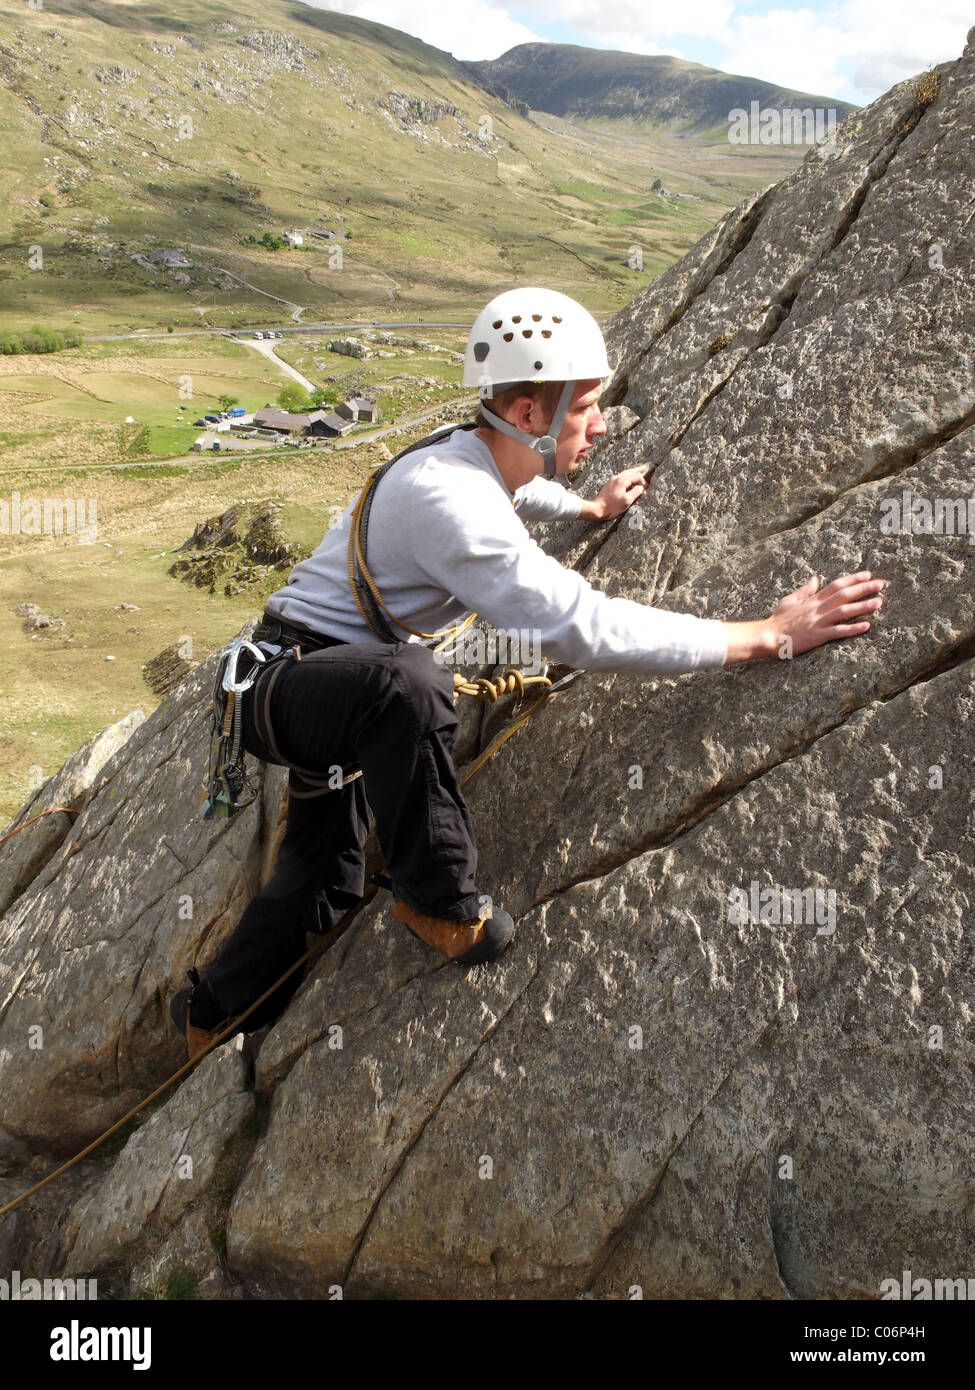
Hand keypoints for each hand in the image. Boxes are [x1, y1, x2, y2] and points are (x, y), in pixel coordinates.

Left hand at [591, 466, 647, 519]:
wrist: (597, 508)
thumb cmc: (612, 506)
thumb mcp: (627, 501)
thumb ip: (636, 492)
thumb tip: (641, 487)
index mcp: (622, 481)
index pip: (636, 476)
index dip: (642, 481)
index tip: (645, 488)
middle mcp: (617, 478)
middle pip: (630, 471)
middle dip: (638, 470)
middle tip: (645, 468)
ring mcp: (612, 480)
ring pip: (625, 473)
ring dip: (632, 472)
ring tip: (638, 471)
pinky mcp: (609, 484)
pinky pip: (620, 477)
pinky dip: (627, 476)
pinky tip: (628, 479)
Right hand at [721, 571, 886, 663]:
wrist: (768, 636)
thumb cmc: (777, 620)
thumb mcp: (789, 600)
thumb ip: (805, 590)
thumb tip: (816, 578)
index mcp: (812, 600)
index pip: (836, 585)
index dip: (853, 579)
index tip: (868, 575)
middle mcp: (817, 608)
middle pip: (844, 595)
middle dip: (864, 589)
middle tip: (881, 584)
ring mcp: (818, 622)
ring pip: (844, 611)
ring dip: (862, 606)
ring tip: (879, 602)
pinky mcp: (817, 636)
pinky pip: (838, 631)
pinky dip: (853, 628)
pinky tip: (866, 626)